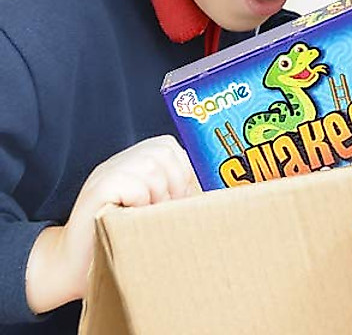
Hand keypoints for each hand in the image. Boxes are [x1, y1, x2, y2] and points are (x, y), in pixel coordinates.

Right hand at [24, 135, 197, 314]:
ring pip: (150, 167)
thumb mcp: (151, 211)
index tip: (179, 201)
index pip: (171, 148)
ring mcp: (106, 172)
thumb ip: (175, 197)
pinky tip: (130, 218)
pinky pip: (131, 184)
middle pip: (163, 153)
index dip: (182, 173)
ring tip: (146, 218)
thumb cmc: (119, 238)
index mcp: (136, 161)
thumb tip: (215, 197)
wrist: (71, 267)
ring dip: (156, 196)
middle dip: (173, 184)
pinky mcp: (96, 190)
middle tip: (163, 212)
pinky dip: (138, 202)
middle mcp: (121, 161)